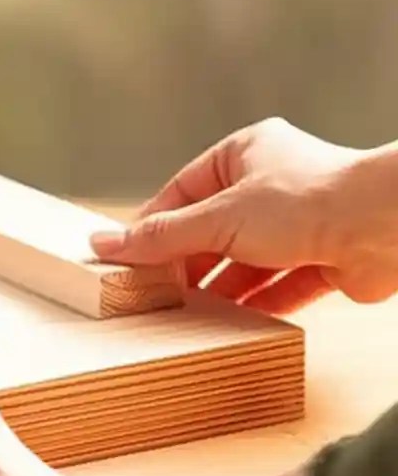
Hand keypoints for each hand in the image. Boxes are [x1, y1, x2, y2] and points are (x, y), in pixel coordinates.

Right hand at [89, 117, 397, 313]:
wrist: (386, 225)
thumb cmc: (308, 200)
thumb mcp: (217, 218)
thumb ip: (162, 236)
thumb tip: (106, 244)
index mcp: (244, 154)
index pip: (182, 192)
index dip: (153, 226)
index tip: (126, 256)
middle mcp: (272, 184)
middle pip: (212, 228)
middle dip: (187, 261)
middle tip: (154, 290)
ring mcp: (300, 222)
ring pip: (245, 259)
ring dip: (219, 286)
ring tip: (185, 312)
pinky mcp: (324, 258)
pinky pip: (279, 284)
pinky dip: (255, 303)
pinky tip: (229, 322)